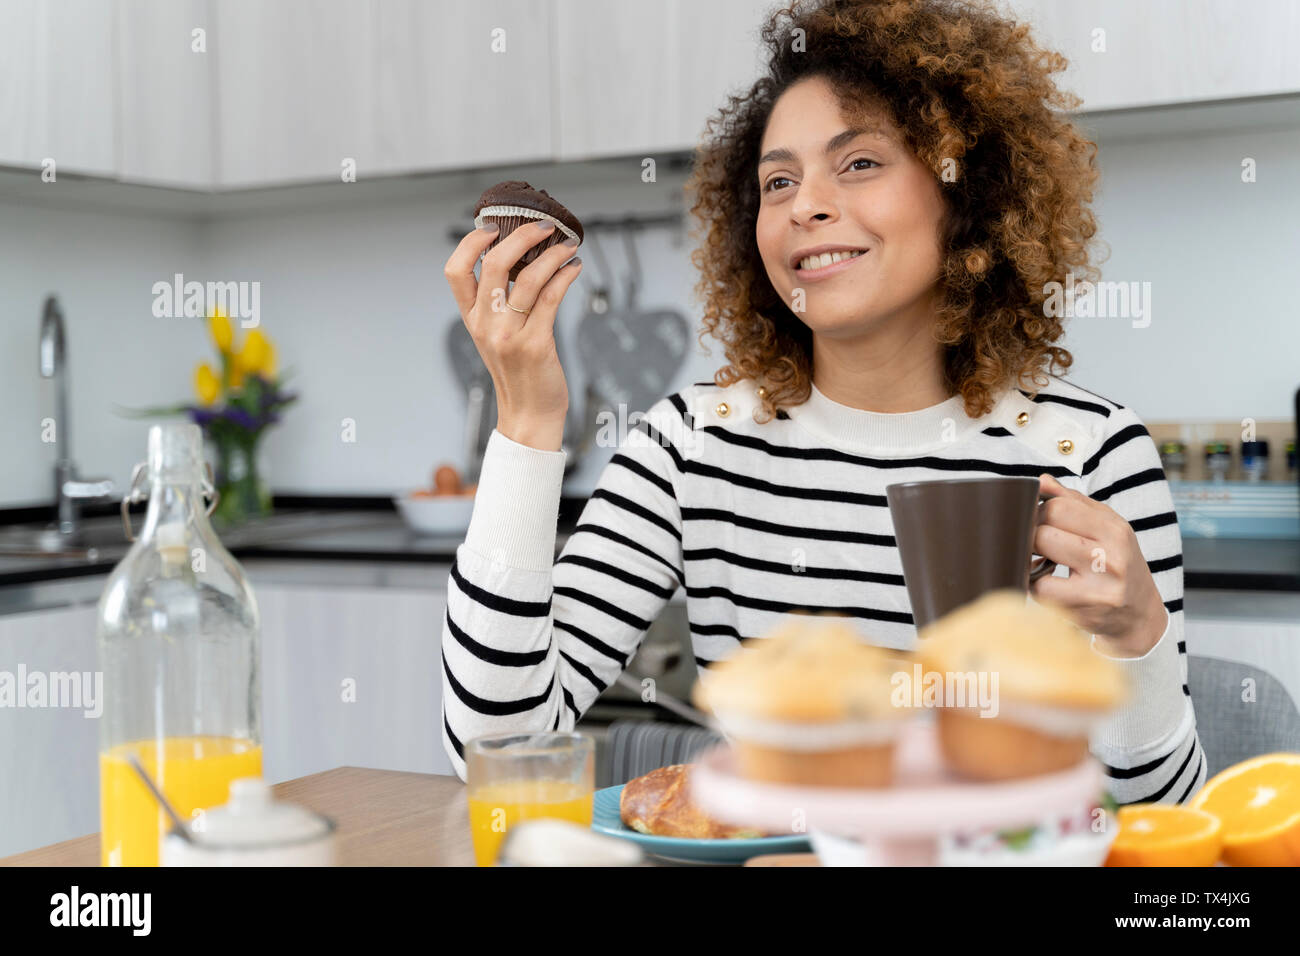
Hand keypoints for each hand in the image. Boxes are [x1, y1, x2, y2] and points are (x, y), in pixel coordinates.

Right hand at [443, 220, 582, 449]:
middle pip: (493, 265)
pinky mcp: (536, 344)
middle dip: (521, 237)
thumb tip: (523, 261)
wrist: (529, 415)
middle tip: (543, 226)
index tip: (492, 227)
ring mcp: (510, 335)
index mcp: (472, 320)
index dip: (471, 243)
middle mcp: (486, 325)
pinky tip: (574, 268)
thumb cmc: (519, 374)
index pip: (455, 272)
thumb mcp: (496, 338)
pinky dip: (565, 276)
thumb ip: (499, 306)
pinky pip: (551, 298)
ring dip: (552, 254)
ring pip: (528, 278)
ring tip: (568, 245)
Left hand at [1029, 473, 1167, 656]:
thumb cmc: (1118, 564)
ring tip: (1043, 561)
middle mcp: (1110, 557)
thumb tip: (1041, 481)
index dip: (1039, 511)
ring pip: (1038, 560)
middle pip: (1044, 532)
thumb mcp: (1108, 528)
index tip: (1039, 521)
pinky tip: (1050, 584)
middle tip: (1038, 543)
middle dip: (1032, 535)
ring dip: (1032, 560)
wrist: (1139, 614)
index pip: (1058, 506)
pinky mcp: (1081, 610)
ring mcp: (1096, 586)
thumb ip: (1074, 502)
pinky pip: (1039, 589)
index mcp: (1115, 531)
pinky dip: (1036, 585)